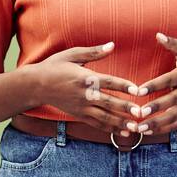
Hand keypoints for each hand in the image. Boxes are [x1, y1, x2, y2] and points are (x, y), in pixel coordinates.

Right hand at [31, 42, 148, 134]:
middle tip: (141, 113)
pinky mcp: (80, 115)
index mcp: (85, 78)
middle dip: (125, 108)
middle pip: (108, 102)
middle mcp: (85, 94)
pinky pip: (98, 124)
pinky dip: (111, 129)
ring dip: (121, 122)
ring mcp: (82, 107)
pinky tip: (124, 132)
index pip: (109, 82)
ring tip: (136, 127)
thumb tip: (112, 45)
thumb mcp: (72, 54)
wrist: (35, 85)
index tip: (138, 90)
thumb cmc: (54, 66)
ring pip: (105, 117)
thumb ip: (93, 52)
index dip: (124, 86)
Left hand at [127, 32, 176, 134]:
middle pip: (170, 101)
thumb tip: (157, 35)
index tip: (138, 90)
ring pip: (173, 116)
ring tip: (140, 128)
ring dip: (157, 123)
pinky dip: (164, 129)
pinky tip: (149, 132)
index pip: (167, 80)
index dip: (153, 85)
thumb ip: (172, 43)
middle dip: (155, 108)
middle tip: (138, 113)